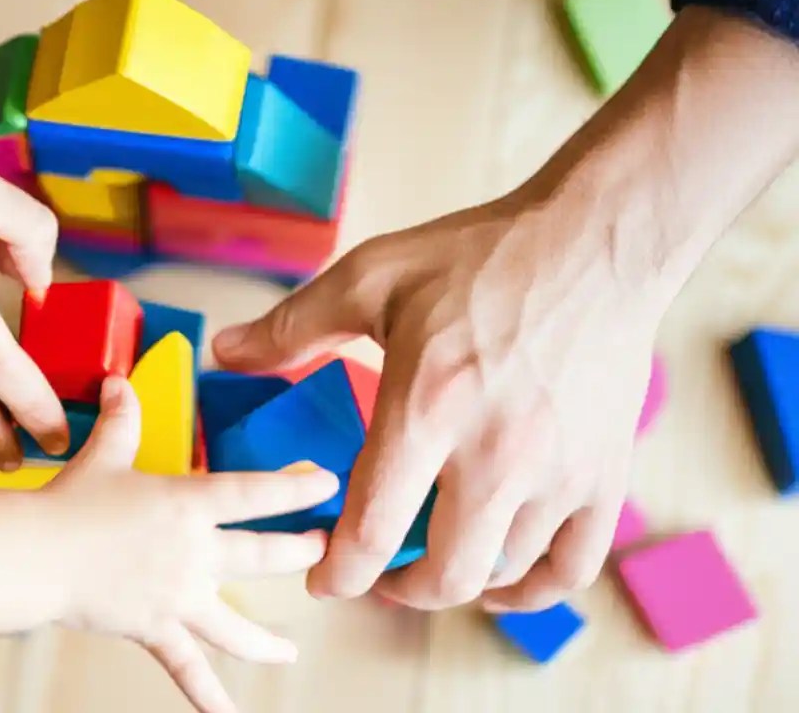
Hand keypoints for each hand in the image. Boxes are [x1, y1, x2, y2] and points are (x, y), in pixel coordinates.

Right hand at [50, 377, 338, 712]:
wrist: (36, 554)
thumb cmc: (69, 503)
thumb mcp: (103, 453)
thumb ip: (122, 419)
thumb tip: (120, 383)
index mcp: (187, 504)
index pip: (255, 494)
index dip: (296, 490)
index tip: (329, 484)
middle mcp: (194, 552)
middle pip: (263, 556)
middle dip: (300, 553)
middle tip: (324, 549)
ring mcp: (178, 596)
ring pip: (236, 625)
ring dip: (267, 640)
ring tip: (289, 651)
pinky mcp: (156, 628)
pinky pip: (188, 669)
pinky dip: (209, 697)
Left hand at [212, 188, 662, 611]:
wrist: (596, 239)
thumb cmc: (482, 255)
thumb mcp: (372, 276)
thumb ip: (294, 326)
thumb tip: (224, 353)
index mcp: (427, 407)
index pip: (373, 530)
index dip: (337, 574)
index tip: (321, 580)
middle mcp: (498, 454)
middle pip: (443, 575)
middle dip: (393, 590)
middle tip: (373, 573)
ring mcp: (559, 472)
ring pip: (502, 572)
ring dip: (454, 581)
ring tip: (427, 560)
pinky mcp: (606, 474)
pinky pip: (572, 566)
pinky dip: (532, 590)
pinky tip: (500, 580)